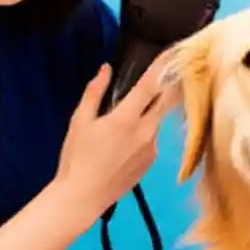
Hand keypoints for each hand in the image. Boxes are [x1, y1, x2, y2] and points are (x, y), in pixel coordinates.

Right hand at [53, 54, 174, 221]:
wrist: (83, 197)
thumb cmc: (76, 158)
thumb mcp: (79, 121)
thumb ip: (94, 92)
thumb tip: (105, 70)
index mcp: (127, 119)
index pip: (151, 85)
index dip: (162, 66)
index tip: (172, 52)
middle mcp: (146, 132)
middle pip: (166, 100)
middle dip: (169, 85)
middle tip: (167, 73)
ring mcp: (152, 148)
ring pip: (158, 120)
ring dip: (152, 111)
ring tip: (130, 114)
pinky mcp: (152, 161)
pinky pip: (153, 138)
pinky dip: (146, 131)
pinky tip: (126, 140)